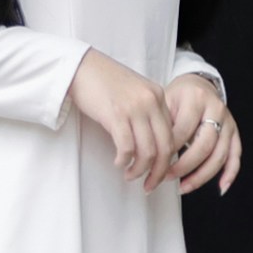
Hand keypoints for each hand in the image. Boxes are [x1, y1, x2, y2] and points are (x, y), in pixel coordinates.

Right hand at [70, 49, 184, 188]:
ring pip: (148, 151)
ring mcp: (134, 108)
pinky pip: (127, 147)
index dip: (166, 159)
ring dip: (140, 170)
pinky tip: (118, 163)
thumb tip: (152, 142)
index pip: (172, 135)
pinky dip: (124, 161)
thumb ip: (147, 111)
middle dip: (158, 172)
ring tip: (130, 176)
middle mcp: (151, 101)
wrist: (80, 66)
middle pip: (165, 147)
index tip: (158, 171)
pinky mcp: (115, 115)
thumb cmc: (104, 81)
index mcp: (158, 96)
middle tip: (149, 185)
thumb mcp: (134, 92)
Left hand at [163, 70, 242, 196]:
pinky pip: (235, 157)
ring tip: (183, 187)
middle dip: (184, 167)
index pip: (183, 131)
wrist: (198, 86)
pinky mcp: (235, 133)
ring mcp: (228, 122)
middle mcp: (216, 110)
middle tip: (166, 177)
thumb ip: (162, 125)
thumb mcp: (166, 102)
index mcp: (196, 100)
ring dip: (201, 176)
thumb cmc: (179, 98)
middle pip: (203, 146)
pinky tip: (220, 189)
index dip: (168, 151)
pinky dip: (229, 174)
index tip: (155, 164)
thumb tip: (151, 154)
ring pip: (219, 155)